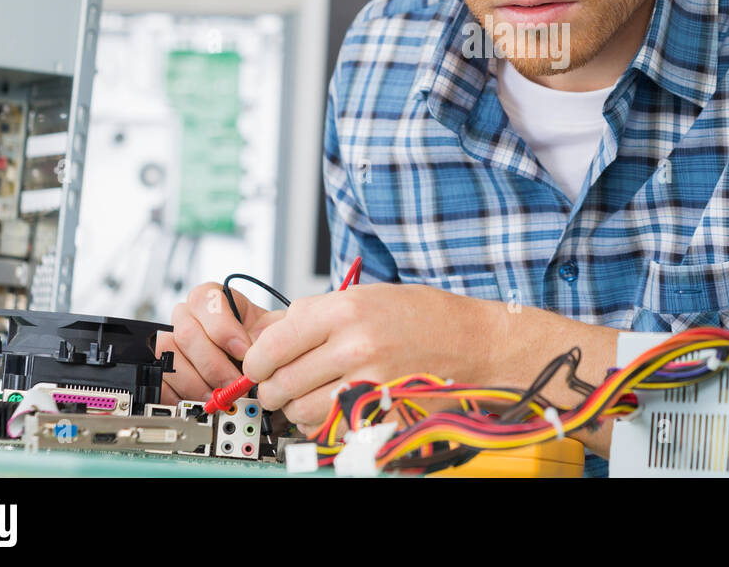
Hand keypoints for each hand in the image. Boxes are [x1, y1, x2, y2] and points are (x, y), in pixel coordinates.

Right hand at [156, 281, 285, 403]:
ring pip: (168, 355)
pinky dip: (178, 395)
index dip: (222, 327)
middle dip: (213, 364)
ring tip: (218, 395)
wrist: (263, 366)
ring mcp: (175, 343)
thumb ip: (271, 332)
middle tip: (233, 382)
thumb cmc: (268, 344)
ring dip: (196, 382)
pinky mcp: (165, 370)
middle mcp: (191, 318)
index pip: (204, 298)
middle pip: (186, 332)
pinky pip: (159, 379)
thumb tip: (259, 346)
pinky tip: (199, 400)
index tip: (244, 351)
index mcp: (217, 301)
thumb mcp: (277, 331)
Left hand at [241, 283, 497, 435]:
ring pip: (301, 411)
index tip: (258, 365)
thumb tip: (263, 338)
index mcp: (345, 311)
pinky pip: (330, 430)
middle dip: (273, 387)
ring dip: (298, 408)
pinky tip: (338, 406)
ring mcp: (370, 384)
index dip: (256, 360)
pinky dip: (325, 424)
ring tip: (313, 393)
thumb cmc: (420, 316)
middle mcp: (355, 347)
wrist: (472, 341)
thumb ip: (312, 316)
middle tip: (281, 383)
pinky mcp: (383, 415)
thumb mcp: (363, 297)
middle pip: (281, 382)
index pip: (272, 345)